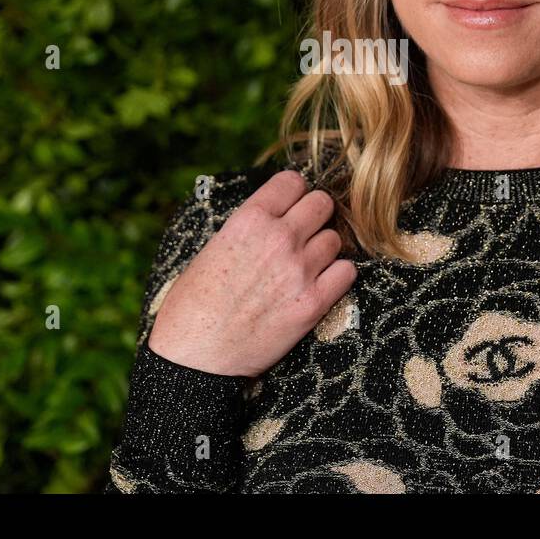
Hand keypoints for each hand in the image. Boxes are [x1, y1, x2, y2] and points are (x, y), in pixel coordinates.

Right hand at [147, 170, 357, 377]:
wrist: (195, 357)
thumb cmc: (192, 306)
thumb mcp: (211, 249)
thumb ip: (247, 229)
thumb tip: (270, 219)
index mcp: (249, 220)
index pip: (292, 182)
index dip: (293, 193)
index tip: (291, 206)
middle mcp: (279, 238)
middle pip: (322, 203)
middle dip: (314, 216)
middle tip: (304, 233)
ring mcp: (299, 270)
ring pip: (335, 239)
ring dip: (324, 250)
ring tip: (306, 266)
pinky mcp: (313, 303)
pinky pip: (347, 273)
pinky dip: (338, 277)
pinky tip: (321, 285)